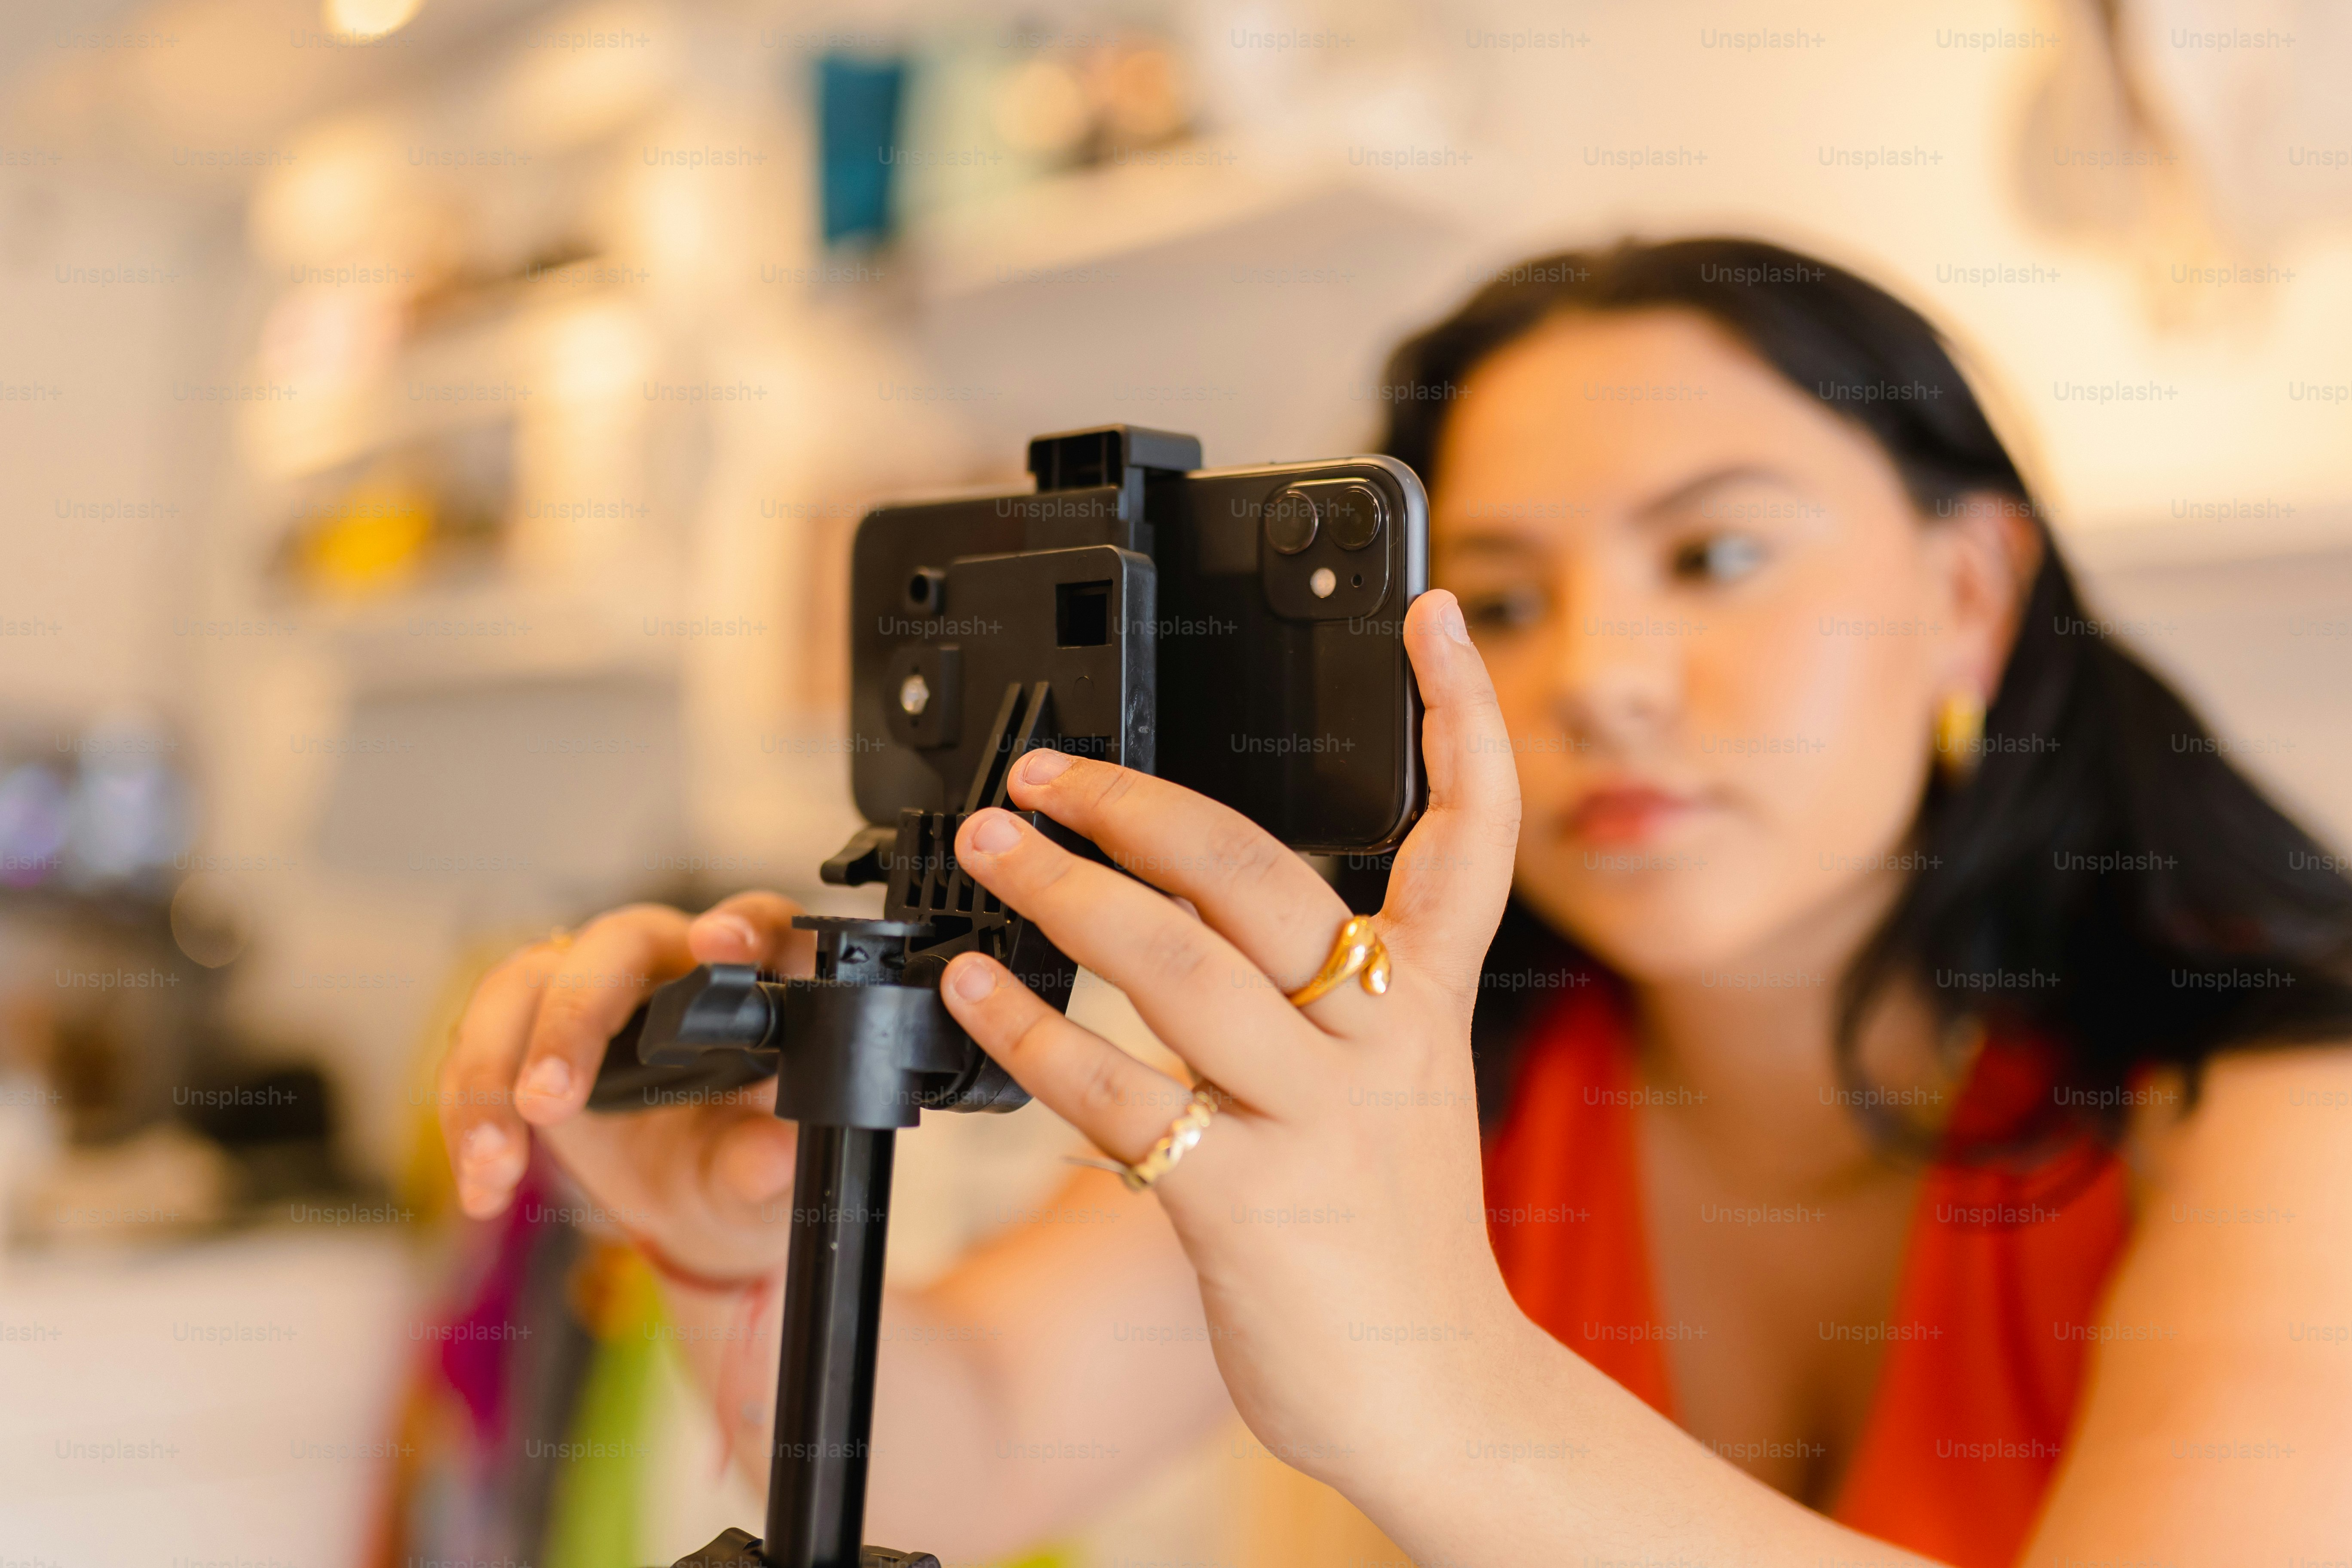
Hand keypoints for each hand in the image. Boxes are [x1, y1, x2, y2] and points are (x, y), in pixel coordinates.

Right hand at [436, 894, 814, 1280]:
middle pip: (618, 943)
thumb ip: (767, 1169)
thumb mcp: (761, 1186)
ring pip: (527, 982)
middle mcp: (674, 964)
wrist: (692, 1198)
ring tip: (496, 1160)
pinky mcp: (534, 1025)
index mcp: (756, 985)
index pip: (764, 924)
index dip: (744, 926)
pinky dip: (468, 1111)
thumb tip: (776, 1158)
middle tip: (549, 1100)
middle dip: (574, 1017)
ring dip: (495, 1069)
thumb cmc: (740, 1167)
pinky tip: (484, 1188)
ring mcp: (596, 988)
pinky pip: (480, 1040)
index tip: (720, 945)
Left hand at [933, 589, 1527, 1491]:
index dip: (1459, 712)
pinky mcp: (1244, 1204)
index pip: (1472, 831)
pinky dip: (1030, 1033)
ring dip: (1065, 892)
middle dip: (1139, 804)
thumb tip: (1214, 896)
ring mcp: (1314, 1119)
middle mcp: (1380, 1040)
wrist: (1436, 1394)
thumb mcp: (1400, 1080)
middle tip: (1044, 772)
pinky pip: (1117, 1096)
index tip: (1430, 612)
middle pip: (1260, 875)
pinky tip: (973, 990)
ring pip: (1176, 966)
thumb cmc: (1391, 1228)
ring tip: (989, 846)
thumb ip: (1333, 989)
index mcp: (1427, 1000)